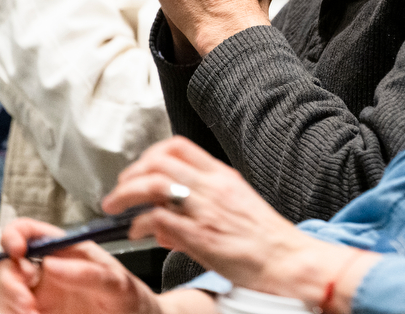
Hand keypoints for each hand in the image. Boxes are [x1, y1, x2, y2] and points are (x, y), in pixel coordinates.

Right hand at [0, 218, 165, 313]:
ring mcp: (38, 297)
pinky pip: (12, 313)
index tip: (17, 251)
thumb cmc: (129, 298)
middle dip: (9, 283)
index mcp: (64, 251)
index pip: (27, 232)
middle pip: (7, 266)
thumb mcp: (117, 283)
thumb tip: (50, 264)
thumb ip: (88, 273)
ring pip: (4, 294)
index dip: (14, 235)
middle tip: (28, 304)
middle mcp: (45, 272)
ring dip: (11, 304)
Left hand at [103, 137, 375, 310]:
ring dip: (126, 194)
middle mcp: (212, 186)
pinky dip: (140, 223)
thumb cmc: (265, 239)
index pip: (178, 146)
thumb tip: (161, 223)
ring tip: (116, 208)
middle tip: (120, 191)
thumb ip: (197, 210)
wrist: (288, 259)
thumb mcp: (234, 211)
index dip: (149, 155)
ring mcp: (206, 209)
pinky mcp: (201, 235)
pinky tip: (136, 232)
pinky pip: (160, 218)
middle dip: (130, 174)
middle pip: (159, 160)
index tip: (137, 171)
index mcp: (222, 175)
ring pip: (154, 183)